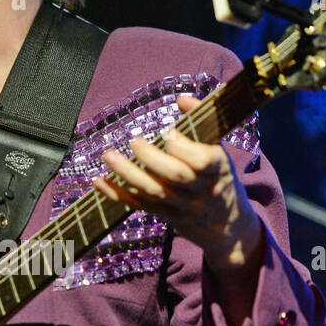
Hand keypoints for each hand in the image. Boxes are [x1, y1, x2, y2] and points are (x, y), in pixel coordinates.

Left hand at [92, 93, 262, 273]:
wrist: (226, 227)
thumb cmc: (219, 178)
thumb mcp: (220, 151)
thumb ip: (202, 123)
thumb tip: (181, 98)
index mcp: (217, 170)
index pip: (204, 162)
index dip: (184, 148)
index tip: (167, 133)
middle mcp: (199, 190)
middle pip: (175, 176)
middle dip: (151, 158)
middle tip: (134, 140)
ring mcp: (180, 205)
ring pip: (153, 191)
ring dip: (127, 173)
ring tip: (109, 155)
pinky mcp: (164, 215)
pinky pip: (138, 205)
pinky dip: (116, 193)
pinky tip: (99, 180)